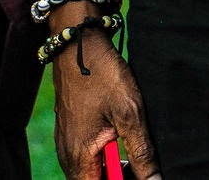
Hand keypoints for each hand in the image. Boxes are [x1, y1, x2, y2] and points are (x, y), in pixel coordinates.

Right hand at [50, 18, 160, 179]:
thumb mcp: (130, 113)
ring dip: (111, 170)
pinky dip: (102, 158)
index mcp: (79, 157)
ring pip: (90, 172)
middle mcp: (67, 155)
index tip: (141, 176)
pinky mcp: (69, 132)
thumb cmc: (102, 74)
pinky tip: (119, 140)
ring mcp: (66, 143)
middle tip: (140, 166)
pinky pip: (85, 158)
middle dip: (118, 177)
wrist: (78, 42)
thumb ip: (142, 154)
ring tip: (133, 154)